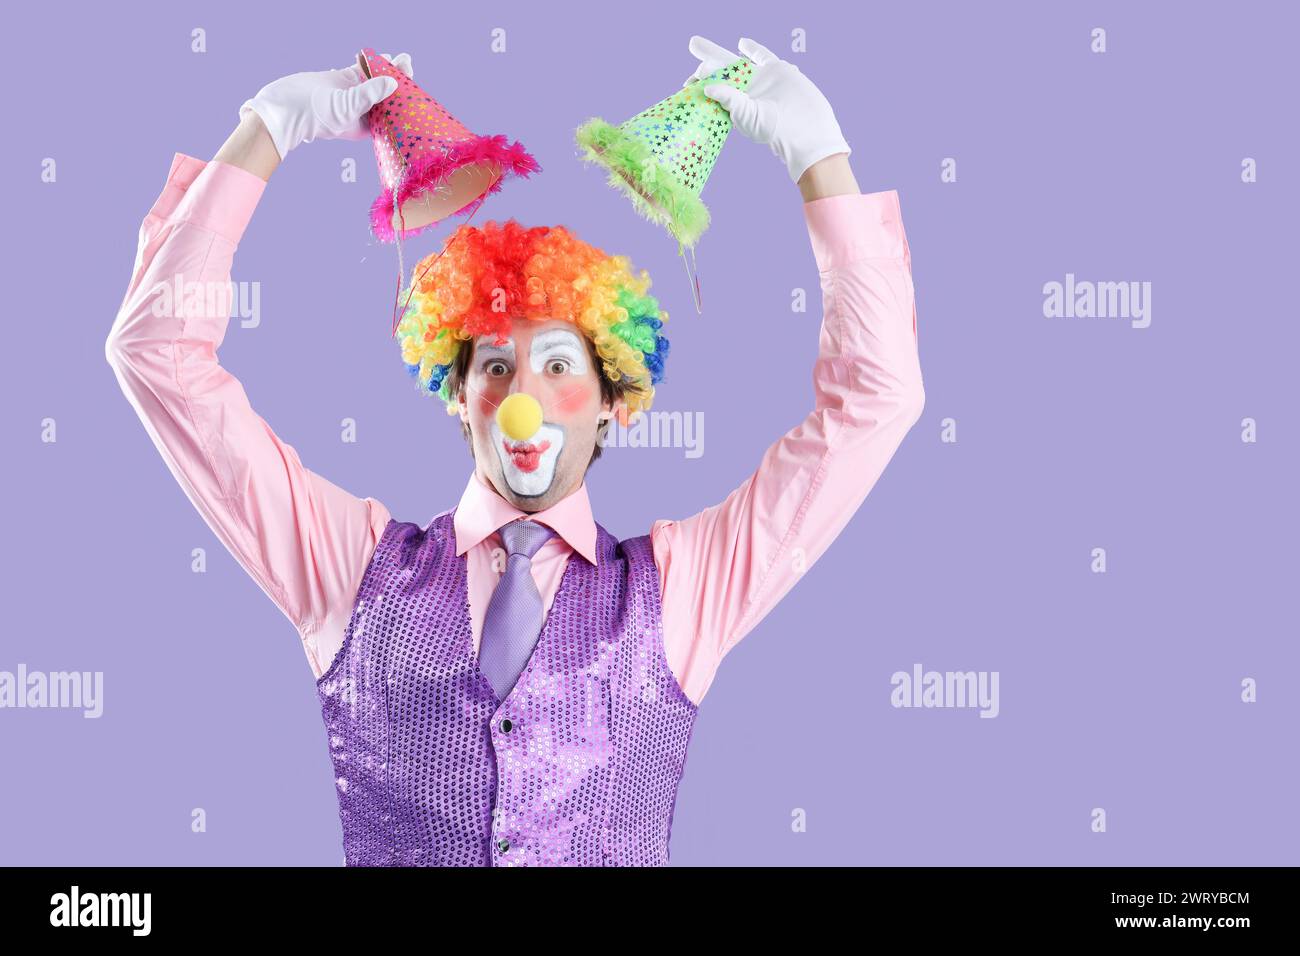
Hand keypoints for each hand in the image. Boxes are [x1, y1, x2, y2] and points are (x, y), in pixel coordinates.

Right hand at [237, 52, 413, 160]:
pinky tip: (375, 55)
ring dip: (383, 68)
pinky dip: (366, 63)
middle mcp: (361, 112)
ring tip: (396, 57)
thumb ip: (369, 94)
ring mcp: (350, 95)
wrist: (284, 109)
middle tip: (407, 62)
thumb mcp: (346, 106)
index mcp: (367, 125)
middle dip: (397, 79)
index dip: (403, 96)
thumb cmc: (315, 116)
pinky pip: (357, 71)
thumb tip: (393, 83)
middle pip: (384, 94)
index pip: (392, 110)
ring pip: (372, 80)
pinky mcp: (339, 82)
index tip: (411, 81)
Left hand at [685, 36, 850, 184]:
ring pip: (736, 61)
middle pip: (721, 71)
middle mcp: (746, 92)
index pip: (714, 89)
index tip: (689, 81)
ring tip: (702, 43)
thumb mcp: (747, 115)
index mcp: (735, 104)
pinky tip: (741, 43)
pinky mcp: (777, 70)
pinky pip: (762, 56)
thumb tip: (707, 88)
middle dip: (707, 59)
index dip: (701, 82)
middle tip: (692, 43)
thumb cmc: (775, 129)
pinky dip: (753, 49)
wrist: (806, 128)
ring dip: (719, 52)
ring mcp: (761, 80)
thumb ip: (729, 99)